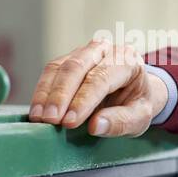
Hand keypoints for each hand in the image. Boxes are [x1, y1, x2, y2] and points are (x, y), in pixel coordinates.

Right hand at [27, 38, 168, 136]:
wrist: (133, 93)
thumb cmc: (137, 104)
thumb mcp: (140, 118)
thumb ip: (121, 122)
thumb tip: (95, 126)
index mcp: (127, 60)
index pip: (101, 78)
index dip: (83, 100)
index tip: (70, 122)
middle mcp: (104, 50)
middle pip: (76, 67)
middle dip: (60, 96)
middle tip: (50, 120)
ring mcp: (83, 53)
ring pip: (58, 67)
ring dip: (45, 94)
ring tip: (39, 118)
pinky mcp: (66, 60)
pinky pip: (50, 72)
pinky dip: (41, 92)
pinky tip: (37, 111)